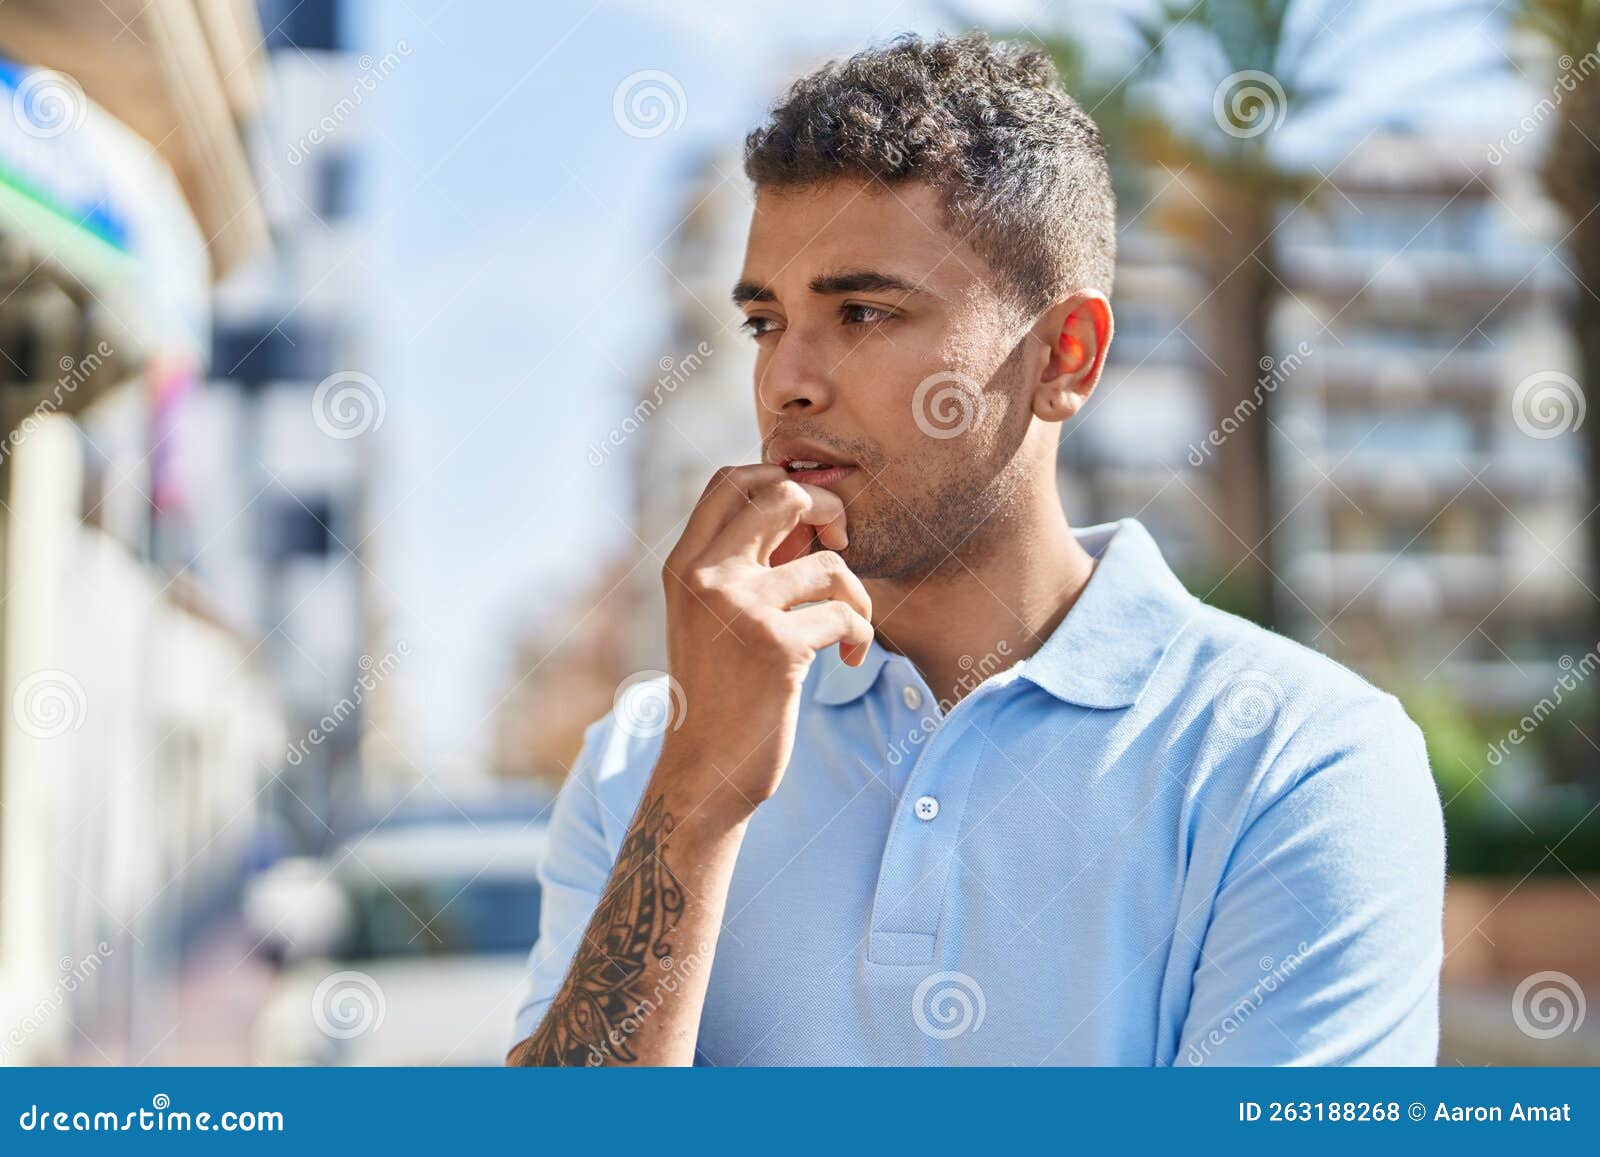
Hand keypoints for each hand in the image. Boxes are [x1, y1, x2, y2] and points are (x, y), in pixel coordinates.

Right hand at [658, 464, 872, 816]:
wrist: (706, 770)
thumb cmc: (720, 693)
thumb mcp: (710, 618)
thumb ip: (742, 565)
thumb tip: (810, 511)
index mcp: (684, 565)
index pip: (731, 480)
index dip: (783, 479)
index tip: (812, 517)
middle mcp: (705, 577)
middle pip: (782, 494)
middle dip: (830, 510)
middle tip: (840, 547)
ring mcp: (738, 608)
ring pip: (829, 562)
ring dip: (858, 594)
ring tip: (851, 628)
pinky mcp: (774, 646)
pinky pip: (844, 614)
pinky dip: (861, 636)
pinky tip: (849, 660)